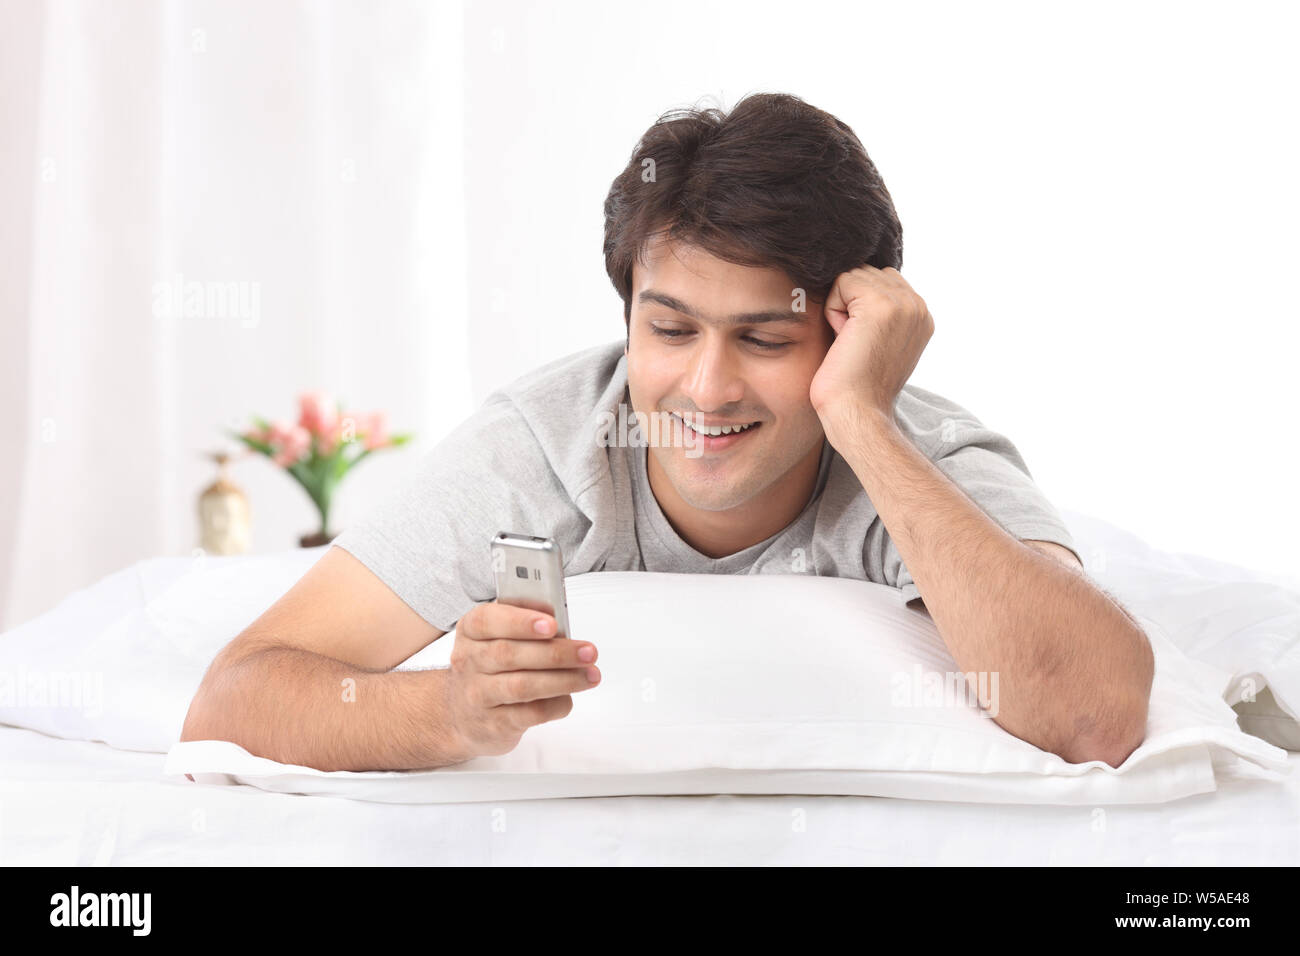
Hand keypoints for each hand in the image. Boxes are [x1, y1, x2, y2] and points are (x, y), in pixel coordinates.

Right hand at [442, 601, 600, 759]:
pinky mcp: (493, 724)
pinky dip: (556, 704)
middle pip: (510, 655)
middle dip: (556, 652)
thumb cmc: (489, 667)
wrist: (461, 715)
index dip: (521, 621)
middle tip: (588, 651)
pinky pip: (530, 713)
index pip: (488, 621)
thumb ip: (524, 623)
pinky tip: (569, 696)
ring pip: (522, 686)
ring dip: (563, 680)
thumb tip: (558, 615)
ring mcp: (478, 695)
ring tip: (590, 675)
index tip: (552, 624)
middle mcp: (469, 662)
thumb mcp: (496, 637)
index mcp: (470, 631)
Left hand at [809, 266, 933, 446]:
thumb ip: (880, 314)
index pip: (881, 281)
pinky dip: (833, 309)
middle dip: (850, 304)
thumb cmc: (857, 387)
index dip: (858, 308)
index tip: (863, 344)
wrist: (857, 413)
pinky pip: (842, 281)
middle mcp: (918, 306)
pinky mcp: (881, 305)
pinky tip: (843, 338)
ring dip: (841, 307)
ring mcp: (904, 304)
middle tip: (854, 344)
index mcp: (921, 316)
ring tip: (850, 341)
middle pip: (867, 274)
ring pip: (854, 276)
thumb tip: (856, 288)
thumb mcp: (879, 344)